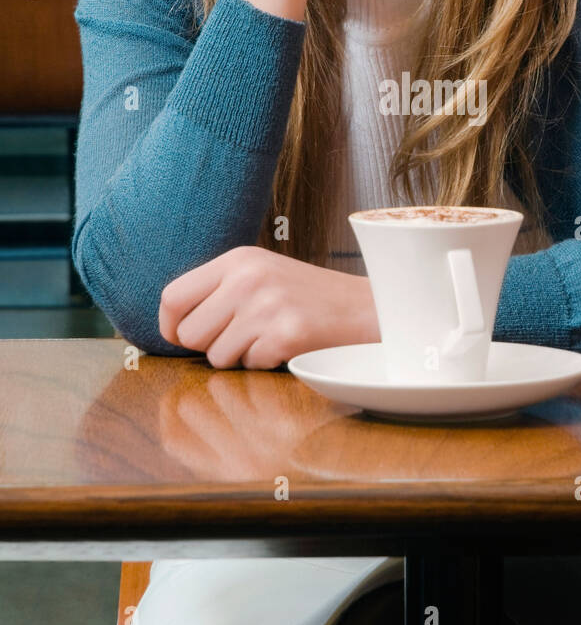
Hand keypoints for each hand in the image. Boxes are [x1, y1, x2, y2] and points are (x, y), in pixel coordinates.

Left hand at [158, 246, 380, 369]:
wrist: (367, 307)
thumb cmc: (308, 297)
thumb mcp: (262, 274)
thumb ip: (219, 290)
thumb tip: (171, 325)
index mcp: (238, 259)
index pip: (172, 296)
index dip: (171, 326)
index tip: (183, 338)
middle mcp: (248, 277)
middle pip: (190, 333)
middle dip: (209, 346)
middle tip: (241, 338)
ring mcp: (268, 305)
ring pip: (217, 356)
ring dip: (240, 357)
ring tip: (269, 338)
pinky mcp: (287, 334)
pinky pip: (250, 365)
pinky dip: (266, 363)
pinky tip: (288, 345)